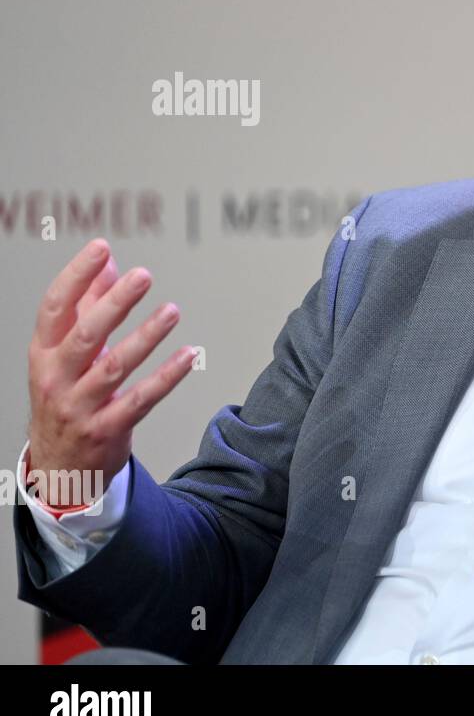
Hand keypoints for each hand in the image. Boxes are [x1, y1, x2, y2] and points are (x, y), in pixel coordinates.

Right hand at [26, 238, 194, 506]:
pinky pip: (140, 400)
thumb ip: (86, 308)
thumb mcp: (64, 354)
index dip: (76, 276)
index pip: (54, 308)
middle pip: (85, 335)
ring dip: (146, 337)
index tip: (101, 249)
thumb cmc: (64, 397)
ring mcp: (79, 407)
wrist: (58, 466)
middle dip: (114, 304)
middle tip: (143, 275)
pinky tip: (189, 355)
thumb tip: (107, 265)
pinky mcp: (106, 429)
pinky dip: (166, 377)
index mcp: (42, 353)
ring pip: (114, 367)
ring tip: (172, 311)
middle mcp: (56, 379)